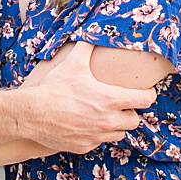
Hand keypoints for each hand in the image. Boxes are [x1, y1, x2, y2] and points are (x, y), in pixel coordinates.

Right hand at [26, 42, 157, 153]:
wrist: (32, 114)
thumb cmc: (54, 88)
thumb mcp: (73, 63)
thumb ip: (87, 47)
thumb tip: (92, 32)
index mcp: (111, 99)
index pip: (146, 100)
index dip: (148, 95)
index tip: (145, 92)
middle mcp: (108, 120)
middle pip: (135, 121)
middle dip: (130, 112)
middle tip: (121, 105)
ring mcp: (97, 136)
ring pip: (119, 134)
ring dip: (116, 126)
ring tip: (105, 115)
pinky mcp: (84, 147)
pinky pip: (99, 142)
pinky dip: (97, 135)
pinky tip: (87, 125)